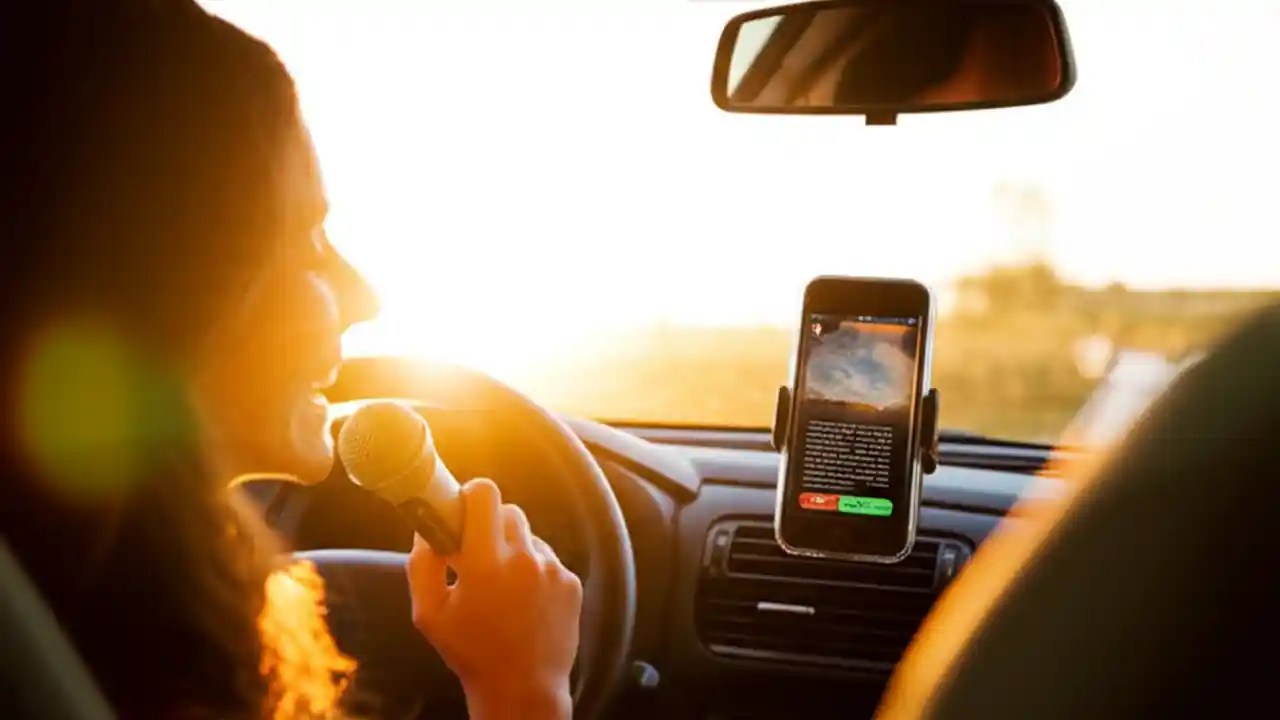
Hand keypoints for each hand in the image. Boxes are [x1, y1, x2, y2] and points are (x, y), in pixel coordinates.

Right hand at [406, 478, 582, 719]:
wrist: (523, 689)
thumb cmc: (471, 653)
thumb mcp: (429, 614)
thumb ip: (422, 565)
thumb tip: (425, 530)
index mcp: (486, 563)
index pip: (485, 493)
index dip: (472, 493)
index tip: (463, 507)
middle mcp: (524, 559)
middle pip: (508, 511)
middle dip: (490, 526)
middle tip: (478, 554)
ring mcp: (552, 569)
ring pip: (529, 536)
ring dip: (513, 550)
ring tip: (503, 588)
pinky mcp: (571, 582)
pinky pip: (548, 559)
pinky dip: (534, 571)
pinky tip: (524, 602)